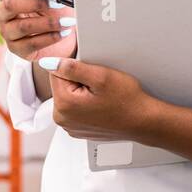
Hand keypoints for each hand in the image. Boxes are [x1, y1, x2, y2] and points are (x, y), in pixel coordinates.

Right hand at [0, 0, 76, 64]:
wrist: (70, 33)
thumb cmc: (58, 7)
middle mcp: (4, 15)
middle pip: (9, 5)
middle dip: (36, 3)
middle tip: (58, 3)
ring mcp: (9, 33)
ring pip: (22, 26)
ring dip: (48, 22)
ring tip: (67, 21)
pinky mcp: (18, 50)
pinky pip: (31, 43)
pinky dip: (50, 37)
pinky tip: (63, 33)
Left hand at [40, 56, 155, 143]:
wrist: (143, 121)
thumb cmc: (127, 101)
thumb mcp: (100, 76)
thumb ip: (71, 67)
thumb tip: (48, 62)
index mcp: (63, 105)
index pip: (55, 71)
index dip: (74, 65)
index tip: (90, 71)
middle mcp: (62, 119)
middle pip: (61, 84)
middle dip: (77, 79)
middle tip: (98, 85)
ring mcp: (69, 126)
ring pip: (68, 95)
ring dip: (81, 90)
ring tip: (101, 95)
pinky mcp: (77, 129)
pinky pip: (74, 108)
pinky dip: (84, 102)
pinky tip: (100, 104)